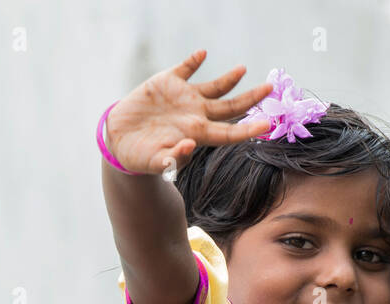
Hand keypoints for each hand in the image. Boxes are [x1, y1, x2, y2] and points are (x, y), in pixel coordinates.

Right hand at [104, 49, 273, 174]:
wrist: (119, 140)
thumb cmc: (140, 158)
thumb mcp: (155, 162)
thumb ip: (172, 158)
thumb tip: (189, 145)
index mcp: (198, 134)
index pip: (229, 132)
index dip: (248, 128)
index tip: (267, 124)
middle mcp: (196, 114)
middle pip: (231, 106)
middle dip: (251, 98)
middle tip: (270, 88)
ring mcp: (184, 97)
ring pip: (214, 86)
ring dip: (230, 79)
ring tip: (243, 69)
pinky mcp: (167, 83)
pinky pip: (185, 68)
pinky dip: (194, 61)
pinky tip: (202, 55)